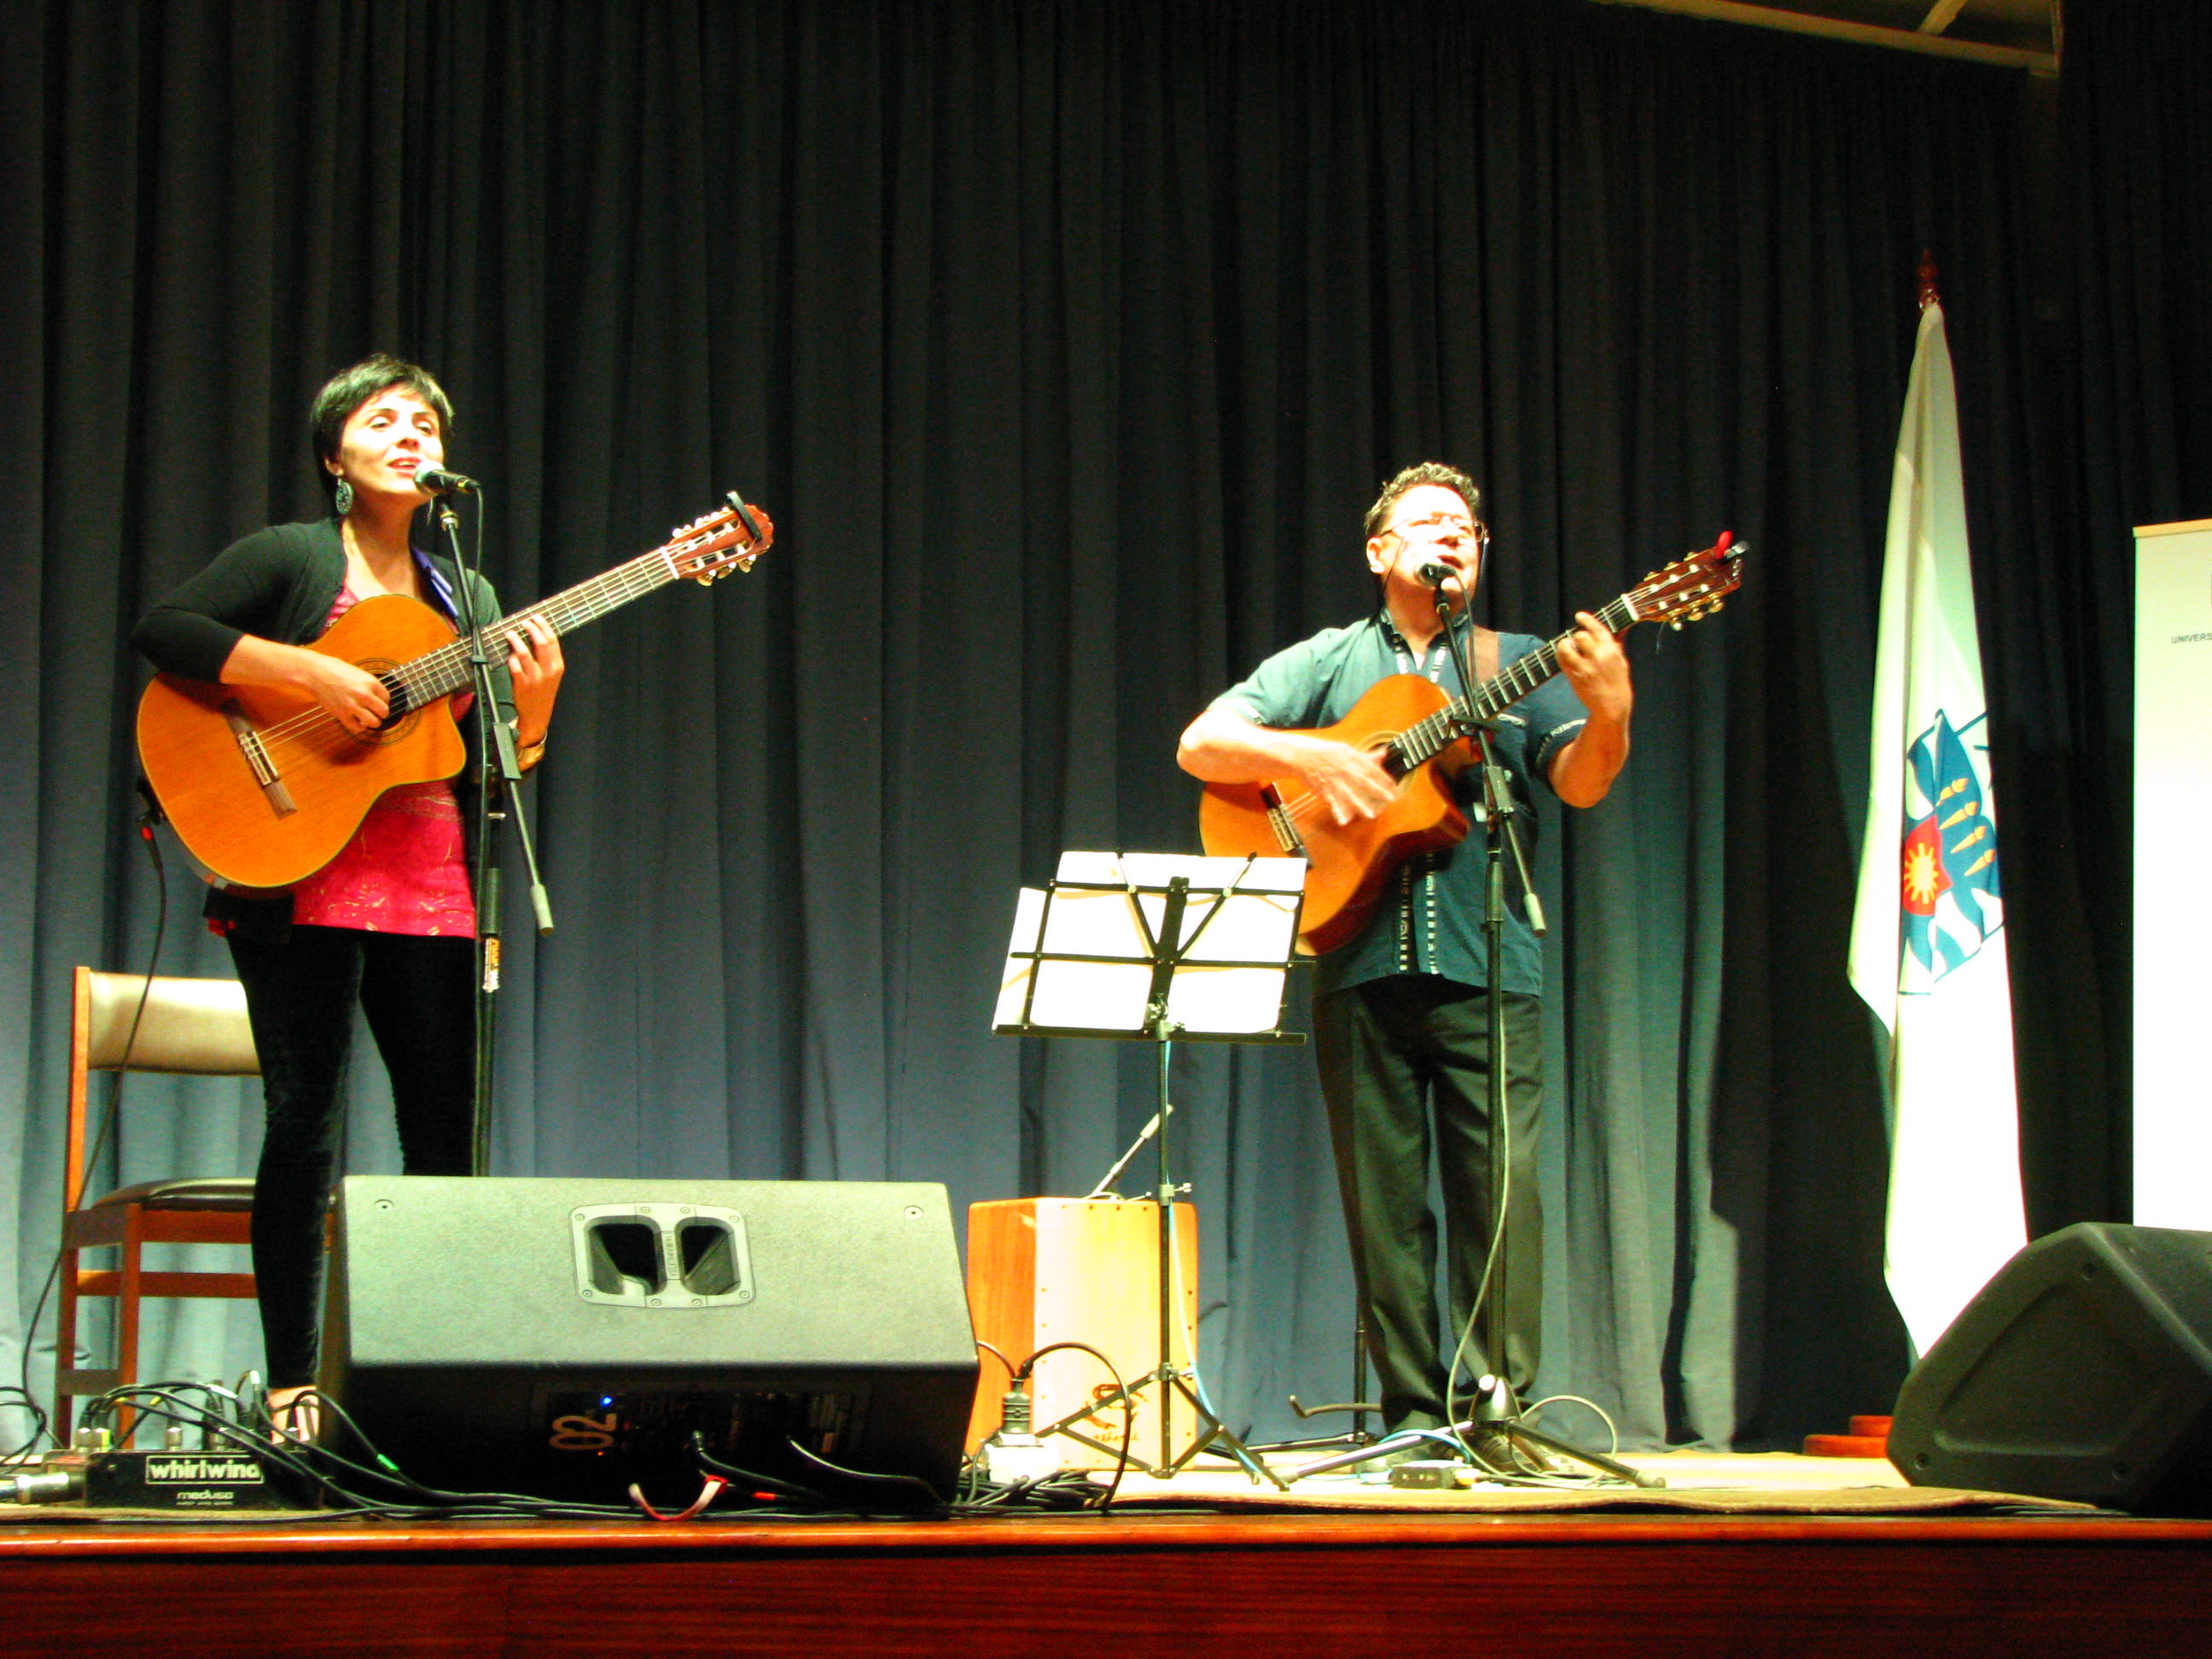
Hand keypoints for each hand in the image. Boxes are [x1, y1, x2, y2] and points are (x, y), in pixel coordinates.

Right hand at [303, 652, 391, 734]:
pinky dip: (359, 727)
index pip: (387, 698)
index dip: (383, 701)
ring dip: (373, 723)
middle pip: (384, 712)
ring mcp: (352, 705)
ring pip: (373, 722)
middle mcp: (364, 694)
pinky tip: (358, 722)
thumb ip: (369, 685)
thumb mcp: (358, 673)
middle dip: (382, 714)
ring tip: (369, 719)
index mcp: (370, 682)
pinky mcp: (341, 713)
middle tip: (377, 713)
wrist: (315, 672)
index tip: (378, 702)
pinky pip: (357, 727)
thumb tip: (379, 697)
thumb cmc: (335, 669)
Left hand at [504, 613, 564, 743]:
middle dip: (531, 629)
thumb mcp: (552, 674)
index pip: (552, 640)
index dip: (543, 626)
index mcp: (558, 666)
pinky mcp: (522, 683)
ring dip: (516, 640)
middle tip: (523, 622)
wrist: (538, 715)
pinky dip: (511, 657)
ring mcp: (534, 677)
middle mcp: (548, 671)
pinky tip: (509, 653)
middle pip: (541, 643)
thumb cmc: (543, 692)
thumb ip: (547, 657)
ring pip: (525, 653)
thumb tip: (535, 635)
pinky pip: (514, 666)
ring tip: (510, 633)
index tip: (536, 617)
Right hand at [1295, 736, 1398, 824]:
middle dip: (1377, 791)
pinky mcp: (1323, 789)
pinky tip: (1344, 821)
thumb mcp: (1346, 750)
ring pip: (1349, 794)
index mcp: (1351, 758)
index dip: (1383, 778)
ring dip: (1360, 805)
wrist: (1301, 756)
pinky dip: (1338, 812)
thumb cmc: (1325, 753)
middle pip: (1363, 781)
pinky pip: (1332, 802)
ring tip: (1370, 815)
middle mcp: (1344, 769)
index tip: (1393, 787)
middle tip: (1390, 799)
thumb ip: (1366, 756)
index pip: (1371, 768)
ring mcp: (1333, 780)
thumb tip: (1384, 753)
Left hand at [1554, 610, 1631, 726]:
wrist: (1611, 706)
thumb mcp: (1622, 662)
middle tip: (1577, 640)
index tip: (1579, 616)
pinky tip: (1565, 656)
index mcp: (1612, 651)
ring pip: (1566, 646)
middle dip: (1577, 635)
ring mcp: (1584, 667)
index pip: (1597, 629)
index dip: (1587, 620)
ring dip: (1565, 644)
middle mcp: (1598, 657)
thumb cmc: (1618, 683)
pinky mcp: (1574, 676)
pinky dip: (1560, 655)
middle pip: (1580, 636)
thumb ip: (1616, 645)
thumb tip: (1619, 629)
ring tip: (1568, 647)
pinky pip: (1561, 660)